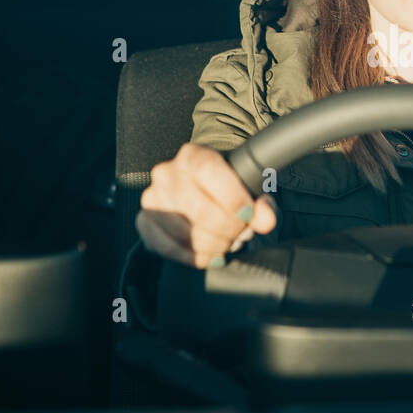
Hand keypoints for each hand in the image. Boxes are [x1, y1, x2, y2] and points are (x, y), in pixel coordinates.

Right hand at [136, 142, 277, 267]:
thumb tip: (266, 220)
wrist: (202, 191)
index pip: (209, 172)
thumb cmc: (227, 188)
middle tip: (242, 233)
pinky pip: (169, 248)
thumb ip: (262, 203)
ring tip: (229, 242)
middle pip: (198, 209)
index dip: (232, 197)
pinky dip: (195, 256)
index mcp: (192, 156)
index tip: (248, 214)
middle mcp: (167, 174)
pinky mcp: (145, 223)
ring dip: (214, 244)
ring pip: (185, 233)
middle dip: (227, 228)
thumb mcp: (249, 188)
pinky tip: (212, 255)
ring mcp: (152, 199)